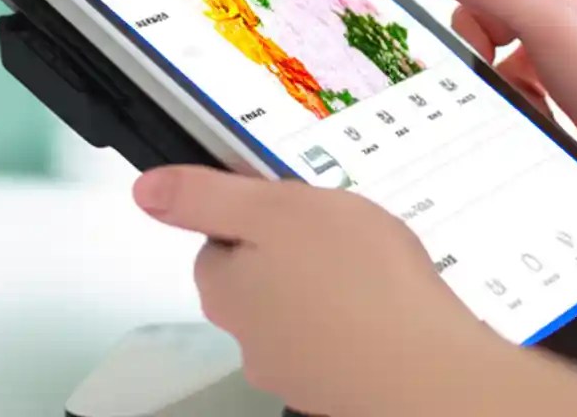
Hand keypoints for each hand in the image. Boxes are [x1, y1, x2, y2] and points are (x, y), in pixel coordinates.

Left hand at [133, 166, 576, 416]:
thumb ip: (206, 196)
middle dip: (298, 250)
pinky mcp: (337, 385)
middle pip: (260, 274)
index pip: (220, 238)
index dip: (259, 214)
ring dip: (330, 286)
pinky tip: (389, 308)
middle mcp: (248, 336)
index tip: (294, 206)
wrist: (430, 371)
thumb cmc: (360, 284)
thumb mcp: (274, 207)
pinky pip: (341, 338)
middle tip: (340, 234)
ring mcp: (294, 368)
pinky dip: (360, 321)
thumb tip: (146, 190)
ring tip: (373, 270)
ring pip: (301, 307)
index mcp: (224, 287)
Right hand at [315, 0, 576, 221]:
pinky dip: (511, 104)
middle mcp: (543, 6)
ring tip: (541, 104)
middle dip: (473, 54)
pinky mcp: (552, 84)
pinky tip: (546, 116)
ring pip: (478, 61)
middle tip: (517, 79)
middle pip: (462, 20)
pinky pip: (501, 88)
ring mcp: (548, 47)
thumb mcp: (551, 25)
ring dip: (496, 86)